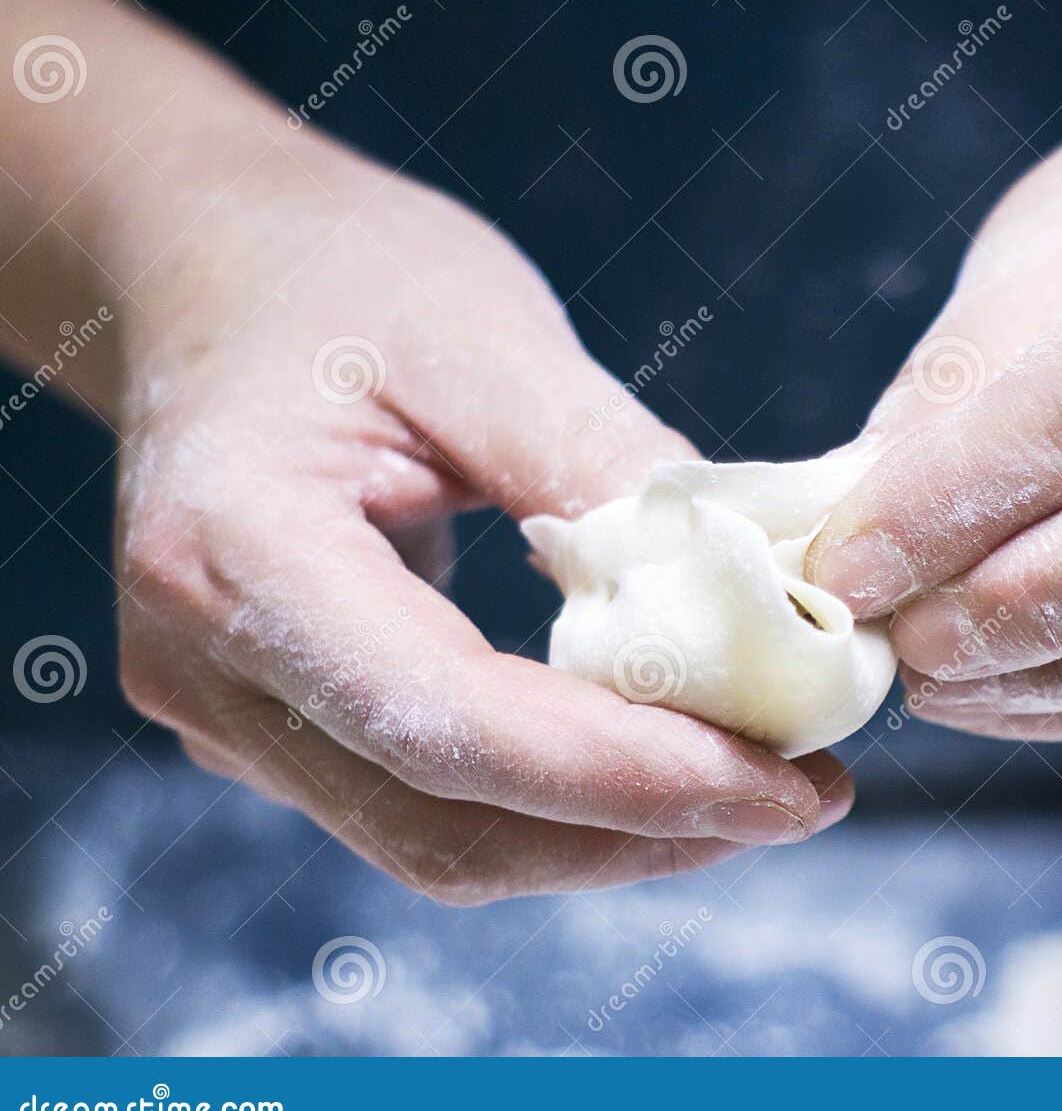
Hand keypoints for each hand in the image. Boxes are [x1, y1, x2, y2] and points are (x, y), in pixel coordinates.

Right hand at [114, 141, 850, 902]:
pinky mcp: (280, 721)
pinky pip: (432, 805)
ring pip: (444, 842)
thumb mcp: (482, 339)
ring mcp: (232, 710)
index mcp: (232, 554)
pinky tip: (664, 764)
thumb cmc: (338, 275)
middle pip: (445, 821)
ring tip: (758, 788)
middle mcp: (209, 666)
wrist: (208, 268)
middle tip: (803, 796)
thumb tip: (754, 596)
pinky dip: (562, 805)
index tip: (786, 780)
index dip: (628, 774)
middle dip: (644, 828)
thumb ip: (603, 468)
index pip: (447, 723)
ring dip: (615, 837)